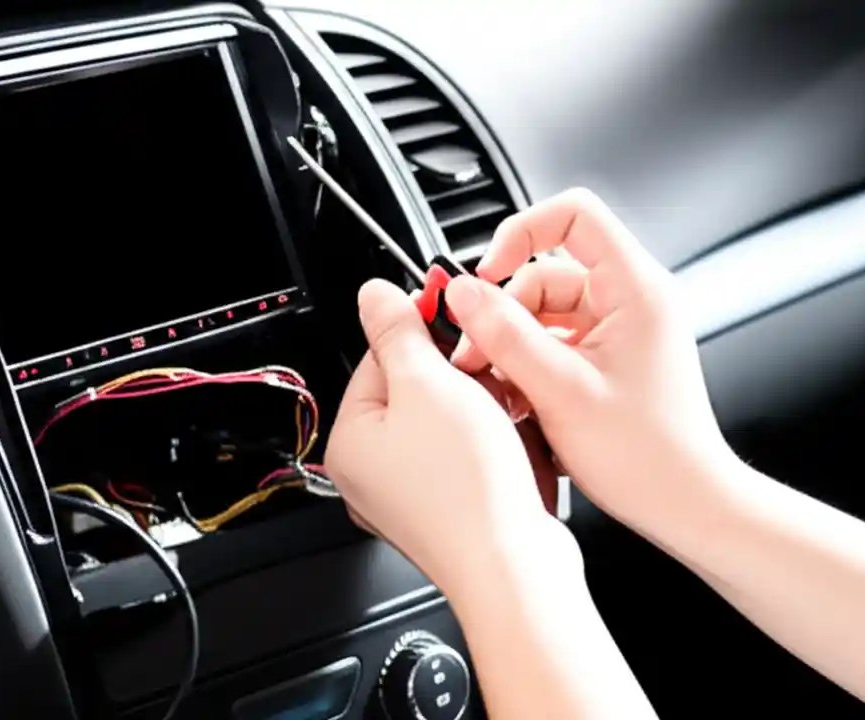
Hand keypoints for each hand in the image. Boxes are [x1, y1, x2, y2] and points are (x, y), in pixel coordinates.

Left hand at [325, 279, 576, 588]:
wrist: (515, 566)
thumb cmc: (469, 491)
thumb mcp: (429, 385)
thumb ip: (398, 333)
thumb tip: (373, 295)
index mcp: (349, 442)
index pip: (376, 356)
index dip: (420, 328)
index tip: (452, 310)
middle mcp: (371, 474)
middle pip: (412, 389)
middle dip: (455, 373)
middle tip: (485, 370)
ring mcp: (410, 496)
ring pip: (445, 421)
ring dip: (478, 404)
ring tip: (503, 411)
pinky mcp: (450, 510)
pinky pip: (466, 455)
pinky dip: (490, 439)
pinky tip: (510, 441)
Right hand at [448, 189, 737, 533]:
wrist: (686, 505)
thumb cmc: (648, 457)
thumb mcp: (561, 390)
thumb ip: (505, 335)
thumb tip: (463, 293)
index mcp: (635, 288)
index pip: (572, 214)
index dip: (521, 233)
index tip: (486, 276)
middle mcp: (631, 299)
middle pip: (544, 272)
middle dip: (501, 311)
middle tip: (474, 355)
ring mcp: (619, 329)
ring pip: (542, 311)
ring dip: (510, 344)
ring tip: (495, 386)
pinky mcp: (608, 357)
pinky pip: (553, 341)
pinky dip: (527, 364)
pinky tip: (516, 399)